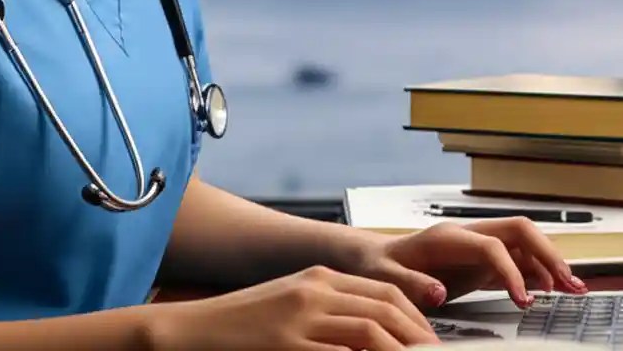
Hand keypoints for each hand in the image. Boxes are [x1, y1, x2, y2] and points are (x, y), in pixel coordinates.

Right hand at [150, 264, 441, 350]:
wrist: (191, 330)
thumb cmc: (241, 325)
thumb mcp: (292, 307)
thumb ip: (333, 314)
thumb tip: (374, 335)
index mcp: (318, 278)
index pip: (385, 291)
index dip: (416, 317)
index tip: (431, 341)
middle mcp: (314, 292)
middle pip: (386, 309)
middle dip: (419, 337)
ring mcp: (300, 320)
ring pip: (371, 331)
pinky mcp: (287, 347)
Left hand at [347, 217, 588, 308]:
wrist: (375, 257)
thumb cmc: (378, 266)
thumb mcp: (385, 277)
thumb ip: (410, 283)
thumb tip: (439, 292)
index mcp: (446, 238)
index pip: (492, 246)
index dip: (512, 271)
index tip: (523, 300)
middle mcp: (468, 236)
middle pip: (520, 232)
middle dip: (548, 254)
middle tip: (569, 284)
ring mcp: (477, 246)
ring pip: (525, 244)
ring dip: (550, 263)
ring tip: (574, 289)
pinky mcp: (480, 261)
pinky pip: (518, 261)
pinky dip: (538, 274)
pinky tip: (551, 291)